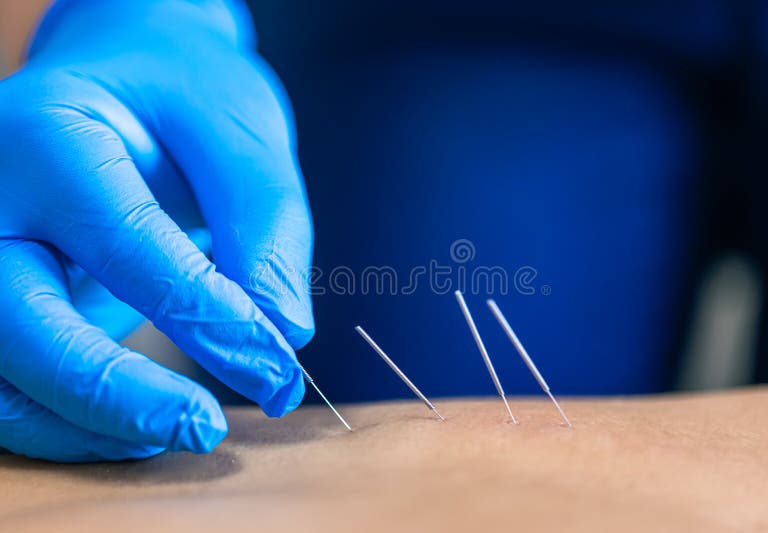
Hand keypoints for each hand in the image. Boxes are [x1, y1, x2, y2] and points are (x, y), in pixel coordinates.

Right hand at [0, 0, 313, 461]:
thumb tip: (283, 332)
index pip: (122, 241)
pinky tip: (143, 425)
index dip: (206, 314)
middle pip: (18, 325)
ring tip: (184, 430)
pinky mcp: (3, 303)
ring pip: (0, 379)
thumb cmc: (182, 96)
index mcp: (47, 136)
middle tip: (209, 427)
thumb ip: (264, 223)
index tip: (277, 362)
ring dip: (89, 425)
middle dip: (117, 393)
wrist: (119, 85)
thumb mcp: (237, 129)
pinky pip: (13, 389)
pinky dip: (73, 424)